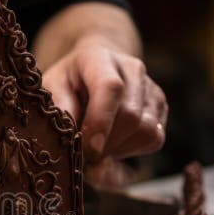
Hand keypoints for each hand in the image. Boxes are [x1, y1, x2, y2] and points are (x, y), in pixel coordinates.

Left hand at [42, 35, 167, 164]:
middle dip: (108, 145)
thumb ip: (61, 111)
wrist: (91, 69)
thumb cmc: (68, 82)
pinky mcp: (160, 106)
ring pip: (147, 131)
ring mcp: (151, 87)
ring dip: (120, 150)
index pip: (110, 88)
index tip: (90, 150)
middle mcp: (132, 69)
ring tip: (99, 148)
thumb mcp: (52, 90)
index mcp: (100, 58)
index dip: (101, 121)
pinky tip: (113, 144)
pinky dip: (132, 151)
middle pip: (131, 116)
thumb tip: (76, 141)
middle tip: (86, 156)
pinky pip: (154, 139)